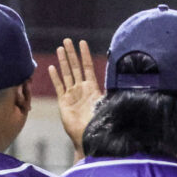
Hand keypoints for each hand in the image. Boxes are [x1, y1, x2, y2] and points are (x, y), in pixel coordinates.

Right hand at [48, 39, 101, 160]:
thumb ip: (110, 95)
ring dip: (63, 61)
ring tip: (59, 48)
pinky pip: (59, 86)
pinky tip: (52, 67)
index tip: (82, 42)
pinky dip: (55, 77)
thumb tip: (124, 84)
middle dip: (71, 53)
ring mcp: (72, 95)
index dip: (85, 55)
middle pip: (75, 67)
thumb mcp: (107, 106)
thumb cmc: (100, 123)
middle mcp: (81, 89)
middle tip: (67, 40)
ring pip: (66, 74)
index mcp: (92, 88)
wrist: (88, 136)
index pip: (88, 67)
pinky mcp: (63, 102)